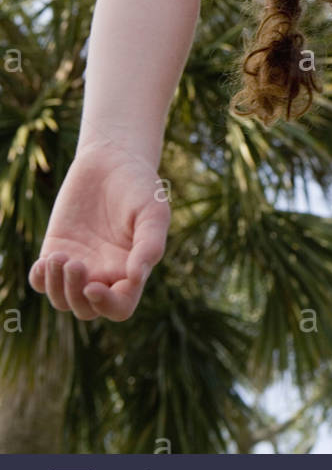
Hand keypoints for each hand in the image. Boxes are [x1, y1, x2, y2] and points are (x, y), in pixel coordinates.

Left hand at [28, 141, 169, 320]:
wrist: (112, 160)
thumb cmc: (139, 186)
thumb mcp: (153, 211)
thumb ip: (150, 244)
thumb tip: (136, 278)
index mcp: (130, 271)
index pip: (119, 307)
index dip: (106, 306)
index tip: (92, 286)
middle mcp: (103, 274)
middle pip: (87, 309)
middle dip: (75, 295)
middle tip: (74, 262)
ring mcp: (79, 264)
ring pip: (62, 299)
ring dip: (57, 287)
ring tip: (59, 257)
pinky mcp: (57, 250)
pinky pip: (41, 280)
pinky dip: (40, 279)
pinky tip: (46, 260)